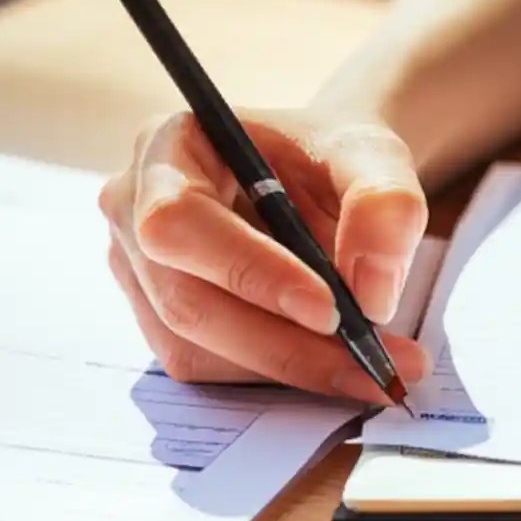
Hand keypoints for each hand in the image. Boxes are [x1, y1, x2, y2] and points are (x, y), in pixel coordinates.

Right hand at [99, 109, 430, 402]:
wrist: (329, 171)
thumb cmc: (337, 152)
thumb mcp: (376, 155)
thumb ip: (385, 207)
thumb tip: (372, 297)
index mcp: (169, 147)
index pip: (181, 221)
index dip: (249, 272)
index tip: (330, 311)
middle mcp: (134, 211)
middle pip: (188, 303)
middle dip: (287, 346)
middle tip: (377, 367)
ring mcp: (140, 272)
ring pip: (198, 350)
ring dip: (291, 369)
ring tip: (375, 370)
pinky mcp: (164, 320)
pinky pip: (213, 368)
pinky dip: (281, 374)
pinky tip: (339, 366)